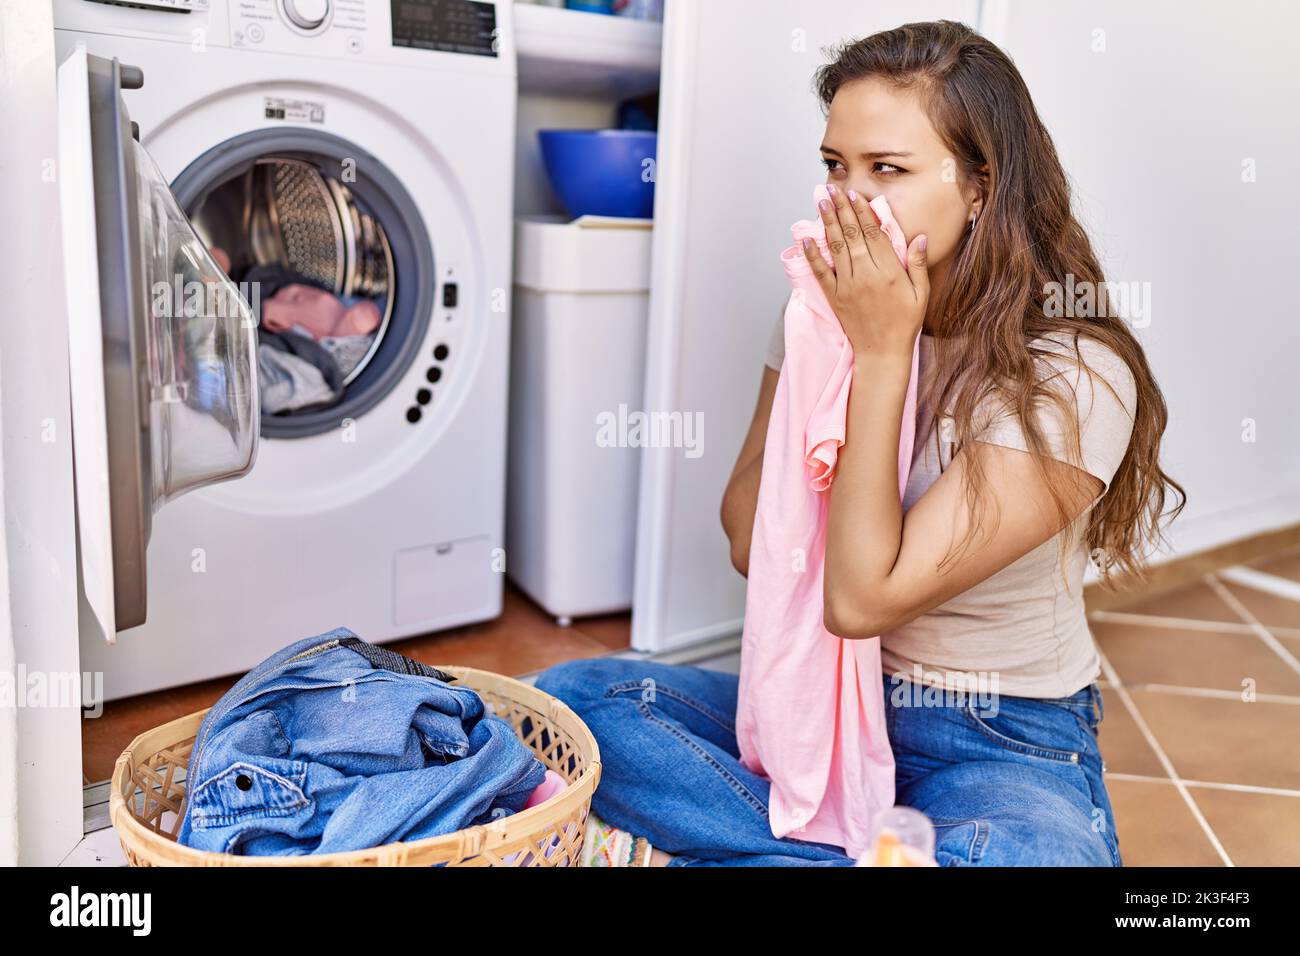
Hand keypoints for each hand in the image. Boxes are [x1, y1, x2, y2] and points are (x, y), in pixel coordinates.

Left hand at [801, 185, 928, 358]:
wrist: (882, 352)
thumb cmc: (904, 323)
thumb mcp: (920, 294)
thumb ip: (918, 265)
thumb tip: (920, 237)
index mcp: (889, 272)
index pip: (874, 234)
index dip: (863, 212)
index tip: (855, 195)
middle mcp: (866, 276)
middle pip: (852, 236)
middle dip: (841, 210)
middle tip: (833, 190)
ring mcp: (848, 286)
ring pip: (837, 248)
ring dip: (828, 224)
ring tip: (821, 203)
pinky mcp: (835, 297)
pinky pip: (822, 273)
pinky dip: (813, 256)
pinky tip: (807, 240)